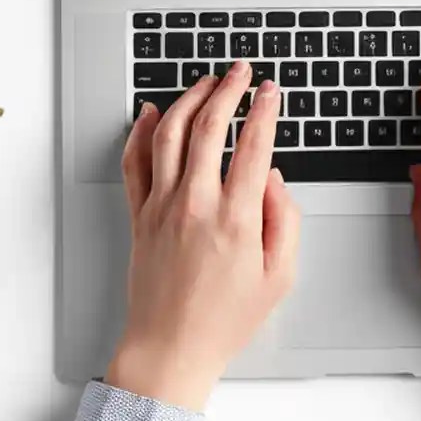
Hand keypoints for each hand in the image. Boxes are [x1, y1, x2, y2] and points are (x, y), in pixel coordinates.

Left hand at [108, 62, 299, 409]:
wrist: (169, 348)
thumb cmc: (224, 321)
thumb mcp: (280, 278)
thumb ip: (286, 221)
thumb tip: (275, 179)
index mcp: (236, 218)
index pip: (253, 145)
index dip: (265, 110)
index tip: (271, 91)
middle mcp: (195, 204)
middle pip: (208, 126)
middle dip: (228, 89)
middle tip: (240, 71)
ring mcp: (161, 207)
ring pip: (169, 133)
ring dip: (188, 99)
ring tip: (206, 82)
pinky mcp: (138, 216)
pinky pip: (134, 162)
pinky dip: (140, 131)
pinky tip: (149, 112)